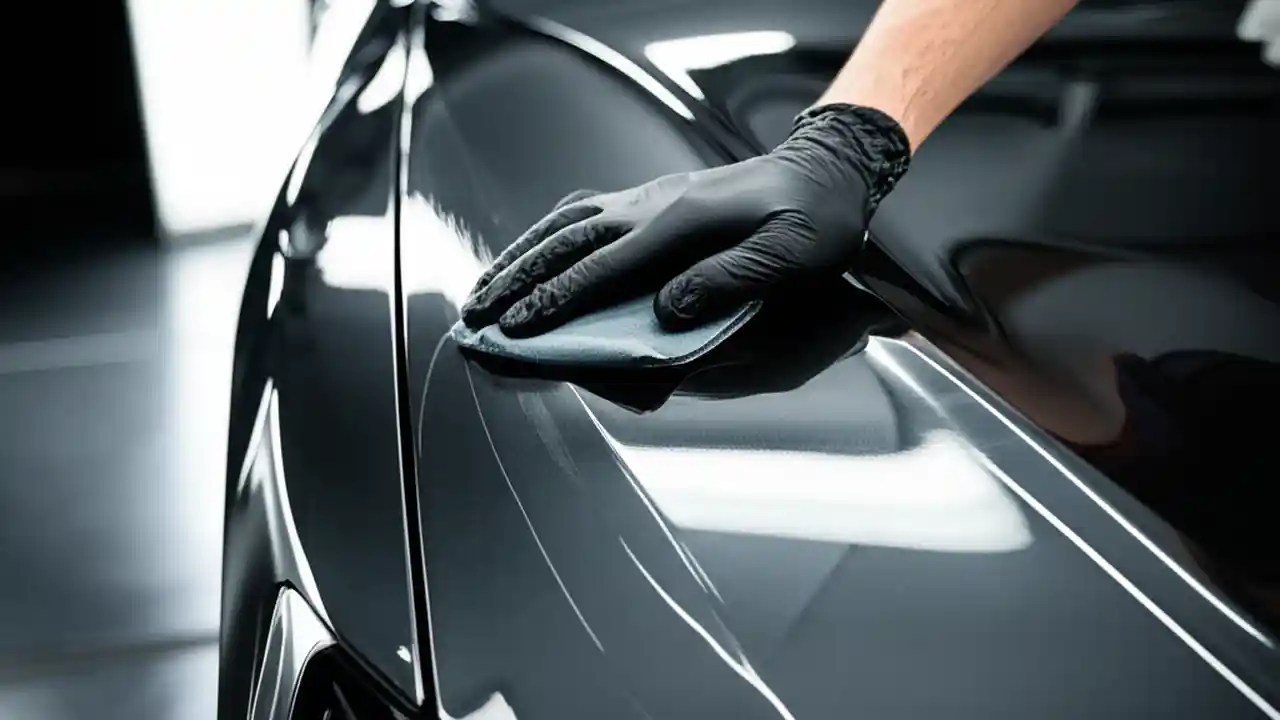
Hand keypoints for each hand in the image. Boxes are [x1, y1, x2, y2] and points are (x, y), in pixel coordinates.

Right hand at [460, 104, 909, 337]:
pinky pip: (586, 210)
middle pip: (569, 241)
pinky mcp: (654, 196)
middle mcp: (655, 205)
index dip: (557, 300)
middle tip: (478, 311)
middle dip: (518, 278)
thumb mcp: (789, 256)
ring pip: (569, 221)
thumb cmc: (816, 221)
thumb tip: (669, 311)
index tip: (518, 326)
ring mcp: (651, 196)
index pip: (604, 268)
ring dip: (523, 252)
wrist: (827, 171)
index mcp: (682, 224)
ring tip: (488, 283)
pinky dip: (550, 232)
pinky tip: (536, 248)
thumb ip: (728, 282)